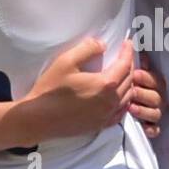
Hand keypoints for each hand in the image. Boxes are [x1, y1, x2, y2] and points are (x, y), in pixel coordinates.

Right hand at [10, 37, 135, 144]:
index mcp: (106, 84)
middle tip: (125, 55)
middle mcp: (111, 101)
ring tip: (123, 73)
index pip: (124, 65)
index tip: (128, 43)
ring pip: (128, 97)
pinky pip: (120, 113)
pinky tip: (120, 97)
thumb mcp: (66, 61)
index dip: (127, 52)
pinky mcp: (100, 125)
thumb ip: (87, 49)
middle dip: (129, 65)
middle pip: (129, 80)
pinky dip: (124, 102)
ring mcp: (107, 115)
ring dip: (129, 83)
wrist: (39, 119)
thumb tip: (102, 45)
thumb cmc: (50, 90)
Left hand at [129, 60, 165, 138]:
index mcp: (155, 84)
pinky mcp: (152, 127)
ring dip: (144, 111)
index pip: (156, 80)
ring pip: (156, 113)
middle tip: (132, 91)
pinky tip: (143, 127)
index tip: (135, 74)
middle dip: (143, 94)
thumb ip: (137, 61)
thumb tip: (132, 45)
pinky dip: (151, 129)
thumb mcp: (134, 72)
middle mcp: (158, 98)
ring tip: (131, 107)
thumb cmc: (133, 85)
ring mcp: (155, 113)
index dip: (146, 77)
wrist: (127, 105)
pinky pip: (155, 130)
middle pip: (156, 97)